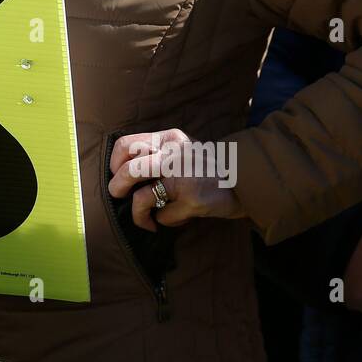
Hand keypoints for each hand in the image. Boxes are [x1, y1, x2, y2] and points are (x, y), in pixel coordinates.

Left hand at [107, 129, 244, 231]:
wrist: (247, 179)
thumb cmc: (208, 166)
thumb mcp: (183, 147)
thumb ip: (159, 152)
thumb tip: (124, 170)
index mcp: (169, 139)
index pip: (126, 145)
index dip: (114, 163)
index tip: (116, 174)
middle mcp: (174, 156)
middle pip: (128, 171)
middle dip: (117, 188)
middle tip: (119, 196)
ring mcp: (183, 179)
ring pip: (141, 197)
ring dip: (137, 213)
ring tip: (143, 219)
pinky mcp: (193, 201)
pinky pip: (164, 217)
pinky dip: (164, 222)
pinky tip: (175, 219)